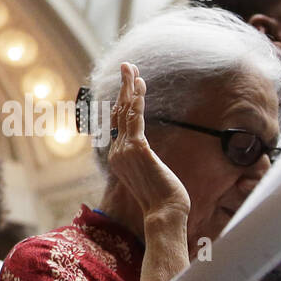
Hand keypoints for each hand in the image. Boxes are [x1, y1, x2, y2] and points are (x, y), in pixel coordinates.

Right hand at [106, 63, 189, 221]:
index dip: (122, 101)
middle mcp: (117, 153)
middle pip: (117, 113)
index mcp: (117, 158)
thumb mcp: (148, 175)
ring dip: (130, 89)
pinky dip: (137, 102)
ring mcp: (125, 151)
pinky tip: (140, 88)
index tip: (130, 85)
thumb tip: (146, 155)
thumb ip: (143, 161)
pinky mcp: (139, 150)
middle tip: (126, 66)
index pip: (117, 123)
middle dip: (123, 87)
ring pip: (125, 113)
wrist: (164, 214)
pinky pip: (136, 120)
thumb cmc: (161, 199)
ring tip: (133, 70)